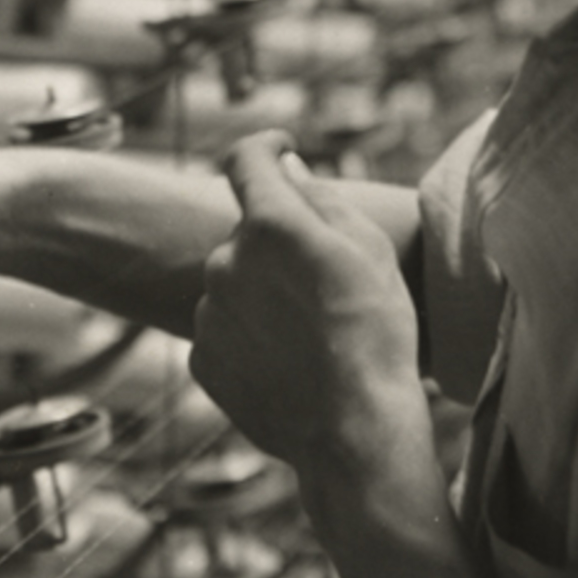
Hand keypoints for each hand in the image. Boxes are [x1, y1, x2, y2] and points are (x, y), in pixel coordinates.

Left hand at [190, 132, 433, 490]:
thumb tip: (286, 171)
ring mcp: (208, 315)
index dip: (266, 146)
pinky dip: (251, 334)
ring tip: (312, 332)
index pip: (246, 158)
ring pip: (236, 282)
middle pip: (249, 231)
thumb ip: (319, 199)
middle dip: (279, 241)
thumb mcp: (368, 249)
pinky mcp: (203, 361)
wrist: (354, 431)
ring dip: (264, 291)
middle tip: (325, 280)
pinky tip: (290, 360)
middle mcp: (226, 262)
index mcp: (270, 224)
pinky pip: (226, 329)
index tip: (283, 149)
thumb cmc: (374, 331)